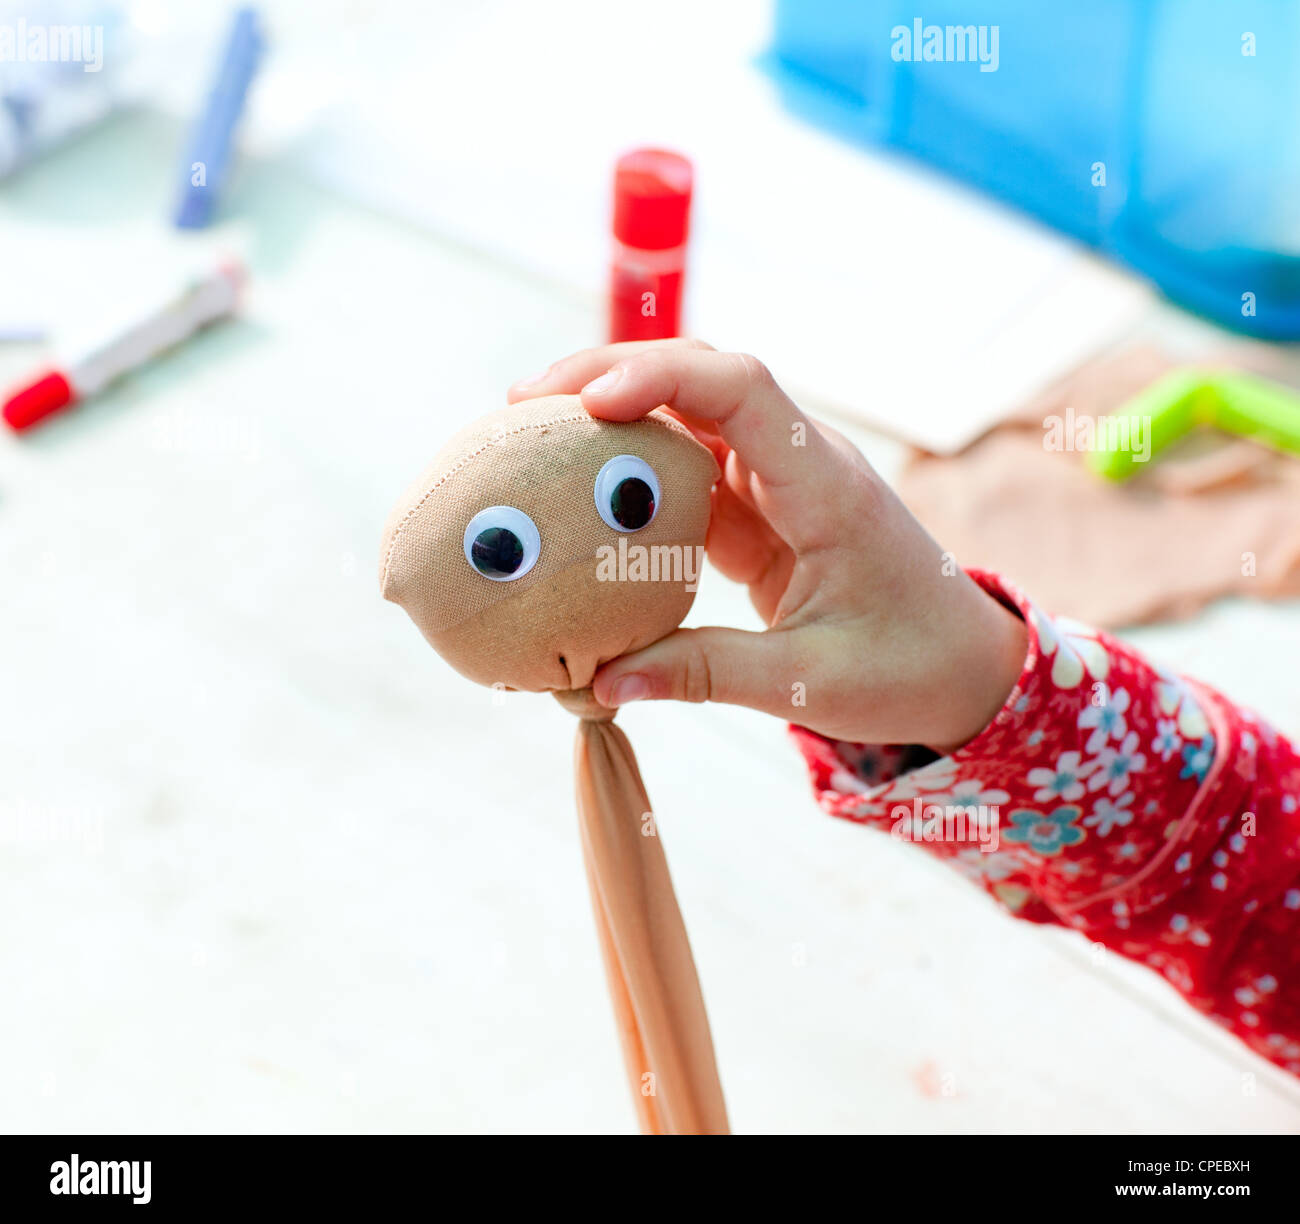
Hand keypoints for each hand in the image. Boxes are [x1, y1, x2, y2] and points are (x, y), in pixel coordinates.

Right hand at [508, 340, 1026, 753]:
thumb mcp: (807, 681)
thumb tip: (602, 683)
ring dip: (613, 414)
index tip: (589, 404)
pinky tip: (575, 489)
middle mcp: (798, 464)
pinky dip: (630, 473)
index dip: (661, 378)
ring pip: (687, 416)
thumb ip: (705, 674)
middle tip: (522, 403)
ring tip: (529, 433)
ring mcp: (777, 482)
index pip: (742, 392)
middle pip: (701, 378)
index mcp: (824, 487)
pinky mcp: (758, 511)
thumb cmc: (906, 668)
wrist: (964, 667)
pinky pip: (686, 472)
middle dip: (612, 374)